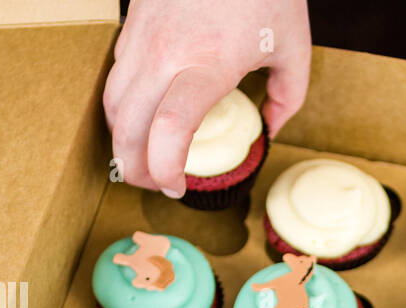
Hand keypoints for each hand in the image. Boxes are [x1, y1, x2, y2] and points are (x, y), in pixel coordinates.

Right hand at [104, 0, 310, 197]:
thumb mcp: (293, 44)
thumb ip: (288, 95)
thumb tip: (272, 128)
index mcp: (207, 63)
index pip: (169, 128)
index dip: (164, 167)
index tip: (176, 186)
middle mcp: (165, 54)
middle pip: (128, 126)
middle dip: (135, 167)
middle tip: (155, 185)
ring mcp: (142, 38)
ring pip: (113, 103)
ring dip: (122, 139)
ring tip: (142, 160)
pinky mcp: (132, 24)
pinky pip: (115, 76)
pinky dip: (122, 108)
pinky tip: (140, 119)